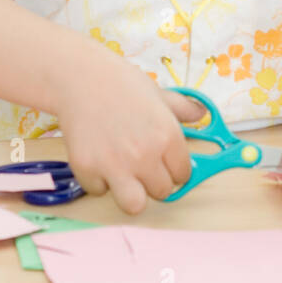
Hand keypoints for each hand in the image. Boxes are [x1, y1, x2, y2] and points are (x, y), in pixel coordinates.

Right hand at [55, 55, 205, 214]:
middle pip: (161, 192)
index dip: (173, 168)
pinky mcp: (87, 170)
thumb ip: (182, 108)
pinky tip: (97, 158)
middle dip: (152, 180)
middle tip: (139, 162)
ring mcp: (115, 165)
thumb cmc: (120, 82)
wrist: (80, 77)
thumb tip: (201, 114)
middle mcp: (145, 155)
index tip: (163, 162)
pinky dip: (97, 180)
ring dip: (130, 192)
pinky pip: (98, 192)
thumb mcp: (158, 93)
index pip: (183, 175)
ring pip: (135, 205)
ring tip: (122, 173)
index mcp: (168, 137)